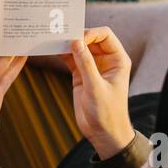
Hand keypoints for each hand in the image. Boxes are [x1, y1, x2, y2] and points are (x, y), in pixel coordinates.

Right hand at [60, 27, 133, 159]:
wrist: (103, 133)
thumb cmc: (107, 112)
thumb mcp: (96, 87)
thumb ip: (86, 64)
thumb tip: (75, 42)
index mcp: (117, 60)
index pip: (105, 35)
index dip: (90, 33)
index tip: (75, 40)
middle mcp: (106, 60)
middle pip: (90, 38)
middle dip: (75, 36)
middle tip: (59, 36)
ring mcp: (92, 67)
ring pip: (78, 48)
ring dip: (66, 44)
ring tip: (52, 40)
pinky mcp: (81, 74)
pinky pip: (70, 59)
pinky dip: (61, 55)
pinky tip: (51, 51)